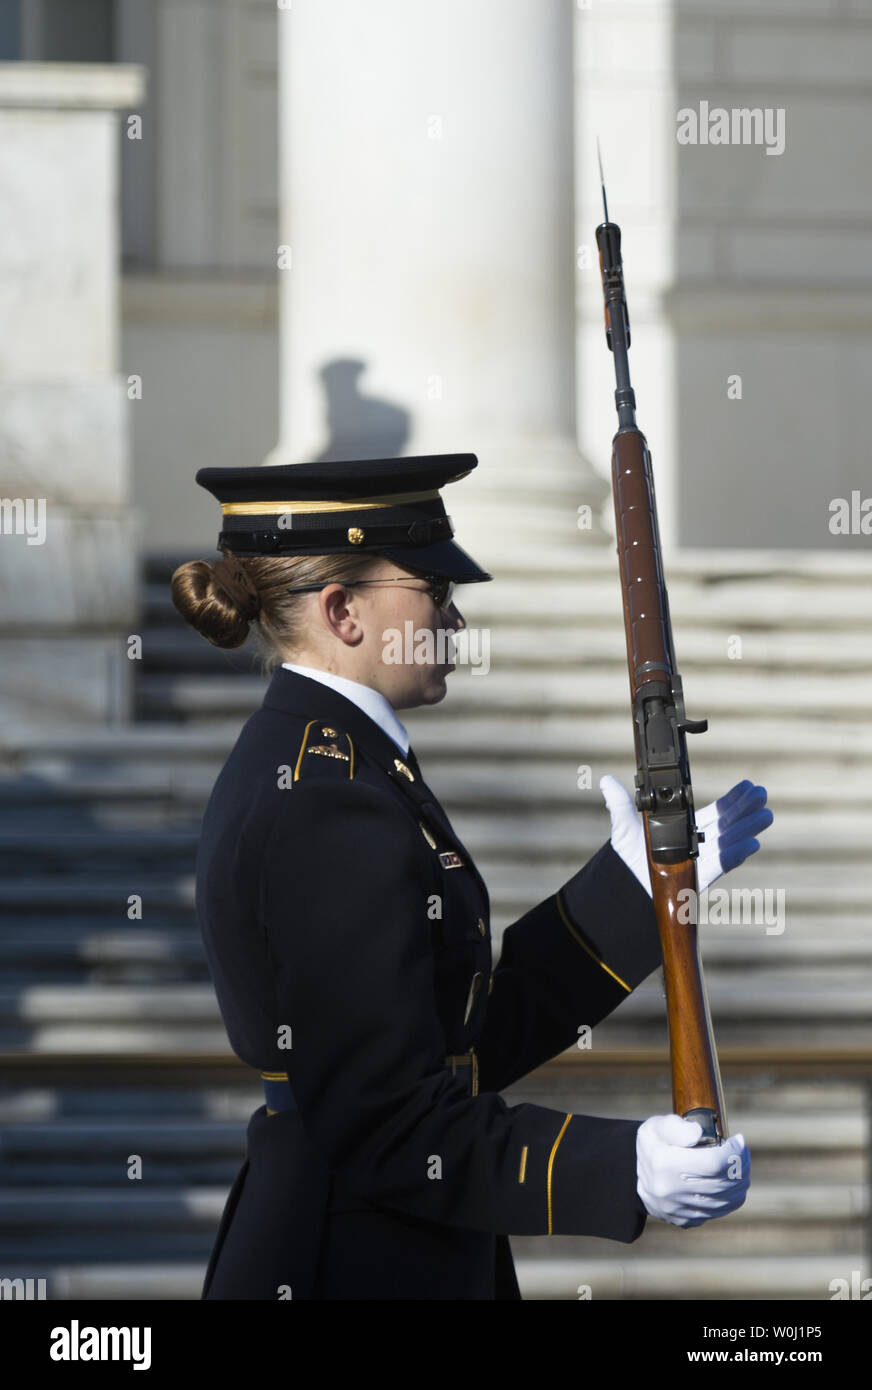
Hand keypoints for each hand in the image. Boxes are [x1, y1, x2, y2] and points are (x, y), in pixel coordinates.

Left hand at [600, 775, 772, 896]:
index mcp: (684, 829)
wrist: (621, 886)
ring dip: (747, 829)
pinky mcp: (698, 878)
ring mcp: (699, 861)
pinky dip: (735, 854)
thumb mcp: (623, 827)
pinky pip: (719, 865)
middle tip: (763, 795)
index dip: (732, 801)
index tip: (748, 786)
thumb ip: (620, 804)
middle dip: (746, 810)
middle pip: (726, 825)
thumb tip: (606, 780)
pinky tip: (752, 844)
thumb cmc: (627, 858)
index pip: (713, 812)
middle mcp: (696, 844)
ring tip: (766, 815)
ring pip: (728, 842)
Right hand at [636, 1114, 749, 1226]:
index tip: (738, 1141)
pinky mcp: (685, 1221)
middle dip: (740, 1166)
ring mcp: (679, 1209)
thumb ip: (677, 1127)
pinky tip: (729, 1183)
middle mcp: (671, 1191)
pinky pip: (719, 1211)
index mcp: (664, 1164)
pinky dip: (730, 1197)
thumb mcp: (657, 1126)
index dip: (733, 1153)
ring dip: (739, 1182)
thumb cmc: (653, 1144)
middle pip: (723, 1183)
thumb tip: (698, 1133)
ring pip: (726, 1201)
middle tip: (742, 1153)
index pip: (713, 1163)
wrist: (633, 1174)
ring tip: (738, 1166)